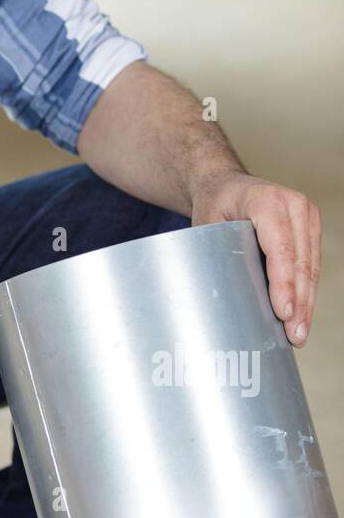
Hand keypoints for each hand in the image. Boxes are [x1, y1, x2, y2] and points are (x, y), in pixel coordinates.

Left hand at [191, 171, 320, 346]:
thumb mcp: (206, 223)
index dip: (284, 283)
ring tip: (299, 333)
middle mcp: (293, 204)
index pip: (279, 248)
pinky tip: (301, 314)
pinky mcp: (311, 226)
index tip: (283, 312)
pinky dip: (307, 290)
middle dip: (299, 303)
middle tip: (294, 335)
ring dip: (306, 302)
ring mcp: (306, 214)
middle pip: (300, 262)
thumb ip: (216, 253)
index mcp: (266, 199)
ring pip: (311, 266)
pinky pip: (312, 263)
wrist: (225, 183)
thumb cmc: (214, 203)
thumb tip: (223, 298)